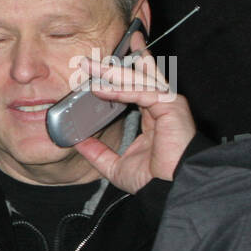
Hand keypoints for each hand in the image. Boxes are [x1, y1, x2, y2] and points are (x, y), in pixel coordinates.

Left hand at [71, 28, 196, 192]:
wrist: (171, 190)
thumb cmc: (154, 180)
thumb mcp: (115, 165)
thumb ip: (97, 153)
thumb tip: (78, 142)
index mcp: (153, 118)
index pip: (135, 88)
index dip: (119, 76)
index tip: (99, 68)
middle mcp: (162, 106)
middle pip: (136, 78)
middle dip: (112, 66)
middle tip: (87, 60)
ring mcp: (169, 104)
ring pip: (138, 80)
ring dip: (113, 71)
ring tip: (90, 66)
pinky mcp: (171, 107)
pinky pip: (142, 93)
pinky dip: (121, 90)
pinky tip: (102, 88)